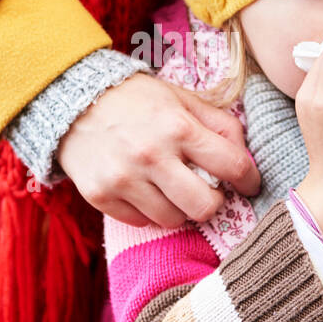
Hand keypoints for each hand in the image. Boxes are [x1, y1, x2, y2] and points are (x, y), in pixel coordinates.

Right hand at [55, 72, 260, 227]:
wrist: (72, 100)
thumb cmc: (136, 99)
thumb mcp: (182, 99)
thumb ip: (220, 124)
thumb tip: (246, 158)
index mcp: (178, 127)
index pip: (232, 166)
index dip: (250, 180)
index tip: (249, 184)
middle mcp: (151, 156)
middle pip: (205, 206)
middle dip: (214, 202)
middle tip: (208, 192)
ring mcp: (124, 179)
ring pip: (173, 220)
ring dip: (180, 208)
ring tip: (171, 188)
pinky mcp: (101, 197)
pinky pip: (141, 222)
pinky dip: (148, 211)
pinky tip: (144, 189)